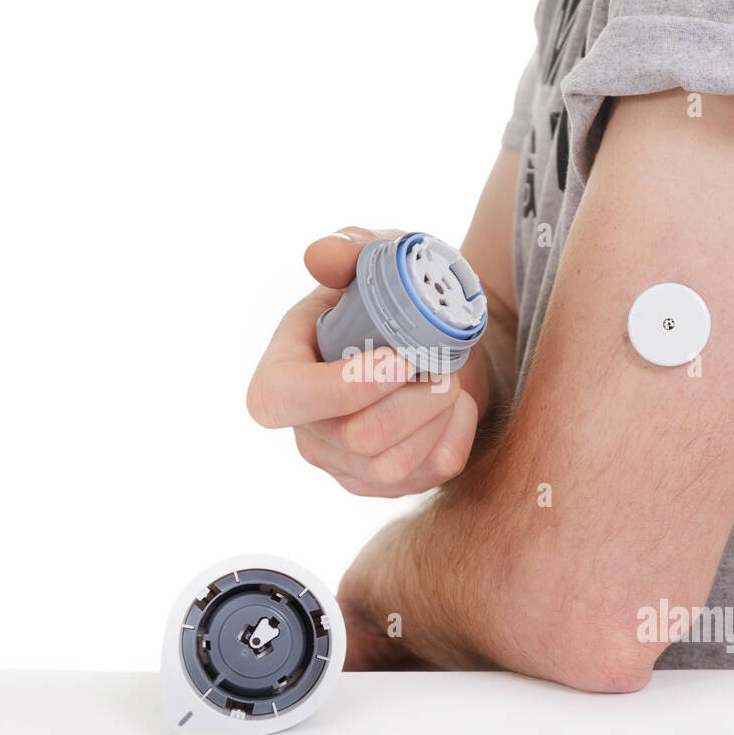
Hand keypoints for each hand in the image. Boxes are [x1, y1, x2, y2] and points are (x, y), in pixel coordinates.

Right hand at [246, 227, 488, 496]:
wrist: (447, 340)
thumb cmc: (401, 296)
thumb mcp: (379, 258)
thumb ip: (349, 248)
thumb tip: (322, 256)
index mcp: (285, 367)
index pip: (276, 400)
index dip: (335, 389)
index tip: (399, 359)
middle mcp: (306, 426)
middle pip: (356, 437)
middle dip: (415, 399)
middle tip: (439, 363)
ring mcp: (341, 464)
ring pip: (393, 466)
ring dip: (437, 417)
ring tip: (448, 379)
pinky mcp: (382, 485)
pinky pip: (426, 477)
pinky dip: (455, 436)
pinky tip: (456, 407)